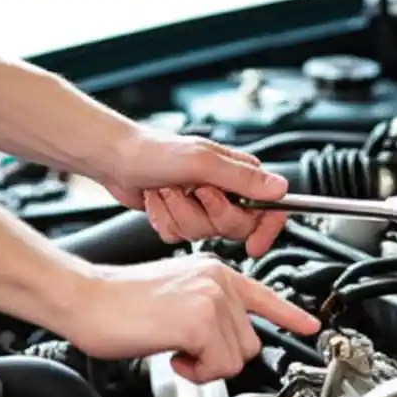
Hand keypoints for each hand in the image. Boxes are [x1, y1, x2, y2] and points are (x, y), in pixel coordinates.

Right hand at [63, 255, 319, 382]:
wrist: (88, 299)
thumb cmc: (119, 302)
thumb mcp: (175, 295)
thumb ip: (208, 310)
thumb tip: (223, 341)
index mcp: (215, 273)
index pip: (264, 296)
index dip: (291, 316)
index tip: (311, 327)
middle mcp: (220, 282)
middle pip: (249, 343)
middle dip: (219, 358)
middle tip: (184, 350)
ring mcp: (213, 300)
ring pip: (235, 358)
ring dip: (206, 366)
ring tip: (175, 348)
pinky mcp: (201, 322)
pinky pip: (217, 367)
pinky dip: (195, 371)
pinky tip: (172, 354)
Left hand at [96, 125, 288, 256]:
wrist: (116, 160)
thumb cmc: (154, 151)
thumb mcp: (203, 163)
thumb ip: (243, 179)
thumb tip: (280, 189)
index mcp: (239, 174)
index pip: (270, 207)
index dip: (266, 228)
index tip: (255, 244)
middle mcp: (225, 191)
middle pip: (236, 227)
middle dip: (207, 214)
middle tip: (194, 193)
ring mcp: (203, 206)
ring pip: (205, 234)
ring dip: (180, 214)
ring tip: (168, 191)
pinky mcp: (183, 218)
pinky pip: (182, 237)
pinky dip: (167, 221)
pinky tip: (159, 202)